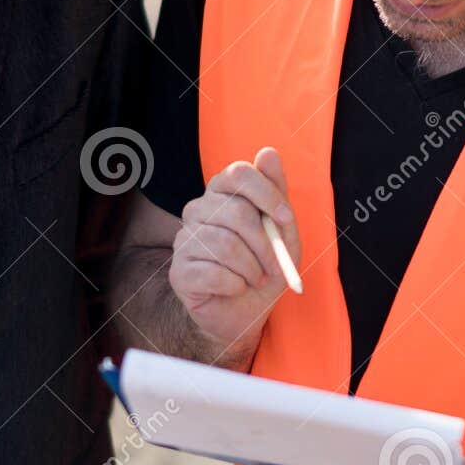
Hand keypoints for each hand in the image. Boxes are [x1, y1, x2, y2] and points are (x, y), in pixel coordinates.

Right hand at [170, 146, 300, 366]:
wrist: (244, 312)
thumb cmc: (264, 268)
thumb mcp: (283, 233)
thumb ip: (277, 194)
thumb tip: (267, 152)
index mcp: (222, 194)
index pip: (237, 173)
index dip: (265, 193)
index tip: (286, 218)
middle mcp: (198, 210)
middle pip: (236, 212)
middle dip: (265, 244)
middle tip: (276, 266)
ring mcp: (184, 240)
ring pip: (225, 245)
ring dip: (252, 269)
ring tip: (257, 279)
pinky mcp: (179, 271)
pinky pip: (213, 273)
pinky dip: (236, 284)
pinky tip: (237, 288)